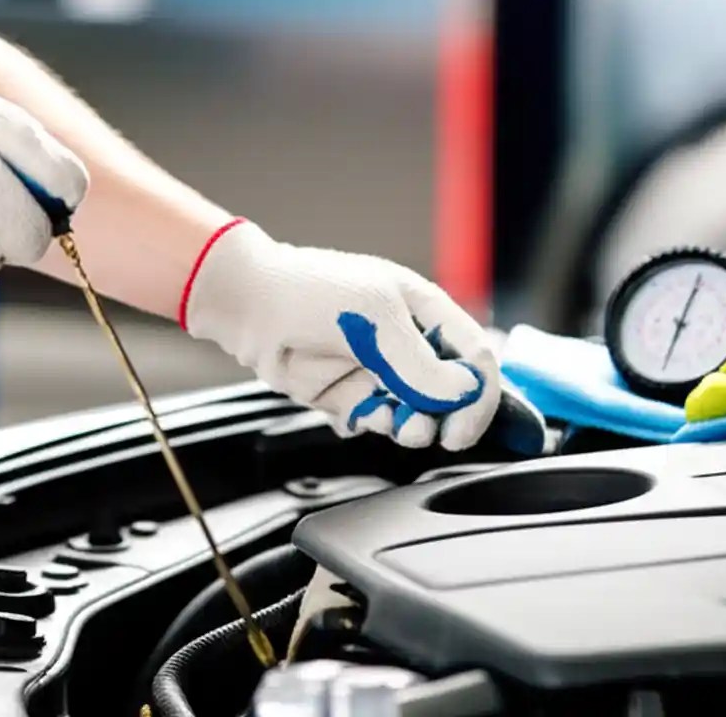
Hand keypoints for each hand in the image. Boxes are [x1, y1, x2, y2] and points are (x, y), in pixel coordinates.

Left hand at [181, 219, 500, 449]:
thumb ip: (420, 365)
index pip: (476, 359)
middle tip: (432, 433)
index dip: (478, 396)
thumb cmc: (310, 291)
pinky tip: (356, 415)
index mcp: (426, 312)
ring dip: (412, 427)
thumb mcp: (376, 320)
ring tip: (398, 425)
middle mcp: (408, 343)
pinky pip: (377, 423)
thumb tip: (463, 395)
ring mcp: (379, 371)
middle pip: (451, 394)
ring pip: (417, 414)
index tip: (461, 426)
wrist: (247, 305)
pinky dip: (374, 427)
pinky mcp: (350, 395)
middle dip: (447, 417)